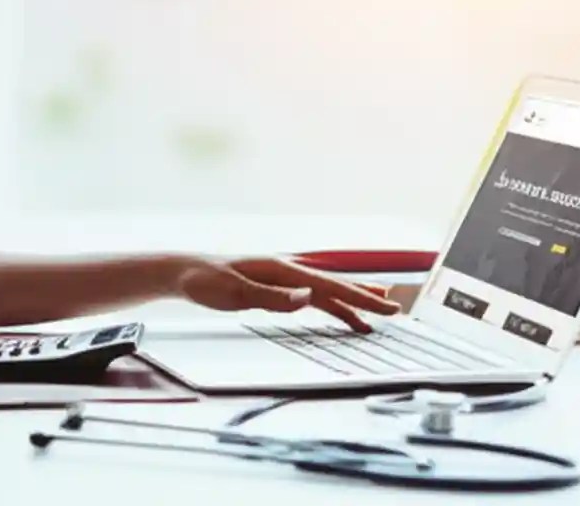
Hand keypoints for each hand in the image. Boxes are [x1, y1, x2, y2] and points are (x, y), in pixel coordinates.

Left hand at [174, 256, 401, 332]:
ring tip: (380, 306)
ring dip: (352, 298)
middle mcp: (287, 270)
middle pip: (335, 285)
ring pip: (327, 288)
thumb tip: (307, 298)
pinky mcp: (276, 285)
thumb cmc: (205, 281)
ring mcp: (283, 277)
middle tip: (395, 310)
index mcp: (282, 269)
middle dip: (365, 297)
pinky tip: (339, 310)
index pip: (330, 286)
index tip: (385, 308)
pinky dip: (331, 303)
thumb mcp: (235, 292)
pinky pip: (312, 295)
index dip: (359, 298)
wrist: (185, 272)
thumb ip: (272, 297)